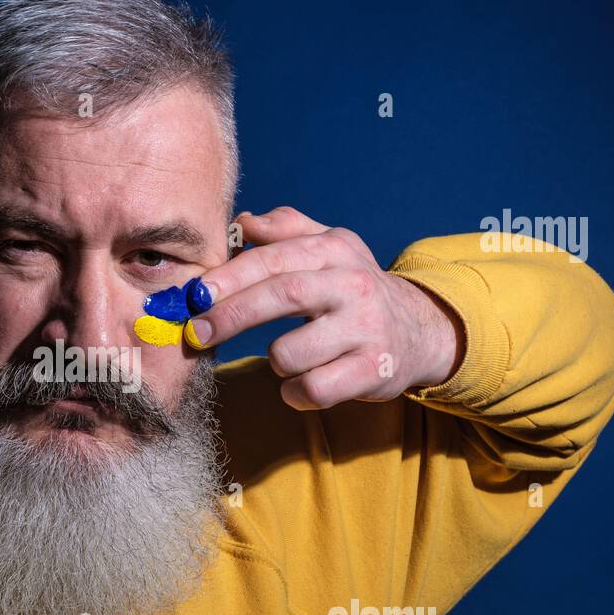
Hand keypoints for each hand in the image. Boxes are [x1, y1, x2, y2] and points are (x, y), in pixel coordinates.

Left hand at [186, 207, 464, 409]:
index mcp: (335, 250)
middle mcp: (354, 285)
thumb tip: (244, 222)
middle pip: (281, 296)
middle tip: (197, 334)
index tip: (194, 295)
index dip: (230, 278)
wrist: (418, 331)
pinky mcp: (374, 371)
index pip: (274, 259)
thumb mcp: (329, 248)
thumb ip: (286, 230)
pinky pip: (313, 389)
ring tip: (286, 357)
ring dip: (275, 361)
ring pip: (290, 353)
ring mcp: (366, 329)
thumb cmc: (352, 289)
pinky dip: (295, 392)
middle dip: (230, 316)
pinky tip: (302, 382)